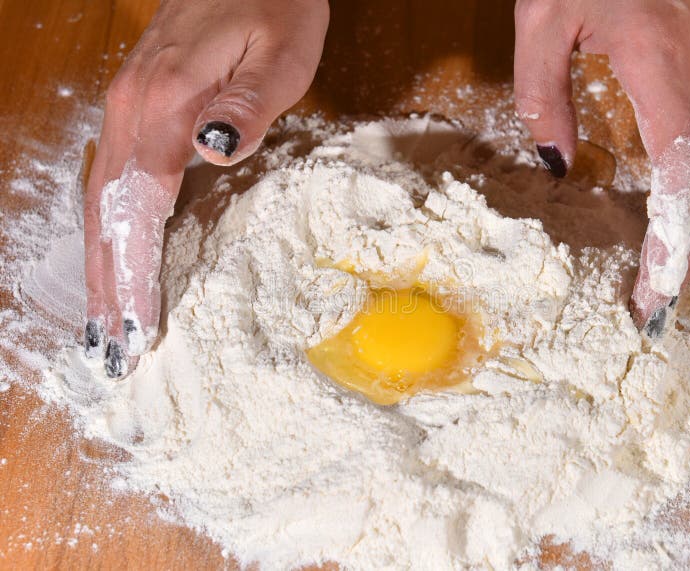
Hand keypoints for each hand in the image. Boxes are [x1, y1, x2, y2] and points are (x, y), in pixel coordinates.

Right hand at [83, 0, 328, 376]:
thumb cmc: (275, 6)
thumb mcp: (280, 53)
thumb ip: (246, 106)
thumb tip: (208, 151)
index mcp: (165, 101)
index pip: (140, 206)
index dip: (133, 271)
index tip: (134, 327)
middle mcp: (132, 108)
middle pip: (107, 212)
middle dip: (106, 284)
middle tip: (110, 347)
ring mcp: (127, 106)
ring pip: (101, 199)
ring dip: (99, 263)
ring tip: (101, 320)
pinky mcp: (137, 106)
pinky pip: (111, 178)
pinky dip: (107, 228)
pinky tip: (111, 256)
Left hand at [513, 0, 689, 334]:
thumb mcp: (542, 19)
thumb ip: (543, 95)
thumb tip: (555, 166)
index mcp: (658, 64)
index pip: (679, 174)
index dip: (669, 241)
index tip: (651, 291)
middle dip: (685, 250)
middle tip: (655, 305)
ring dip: (689, 228)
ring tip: (658, 277)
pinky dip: (686, 195)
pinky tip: (662, 221)